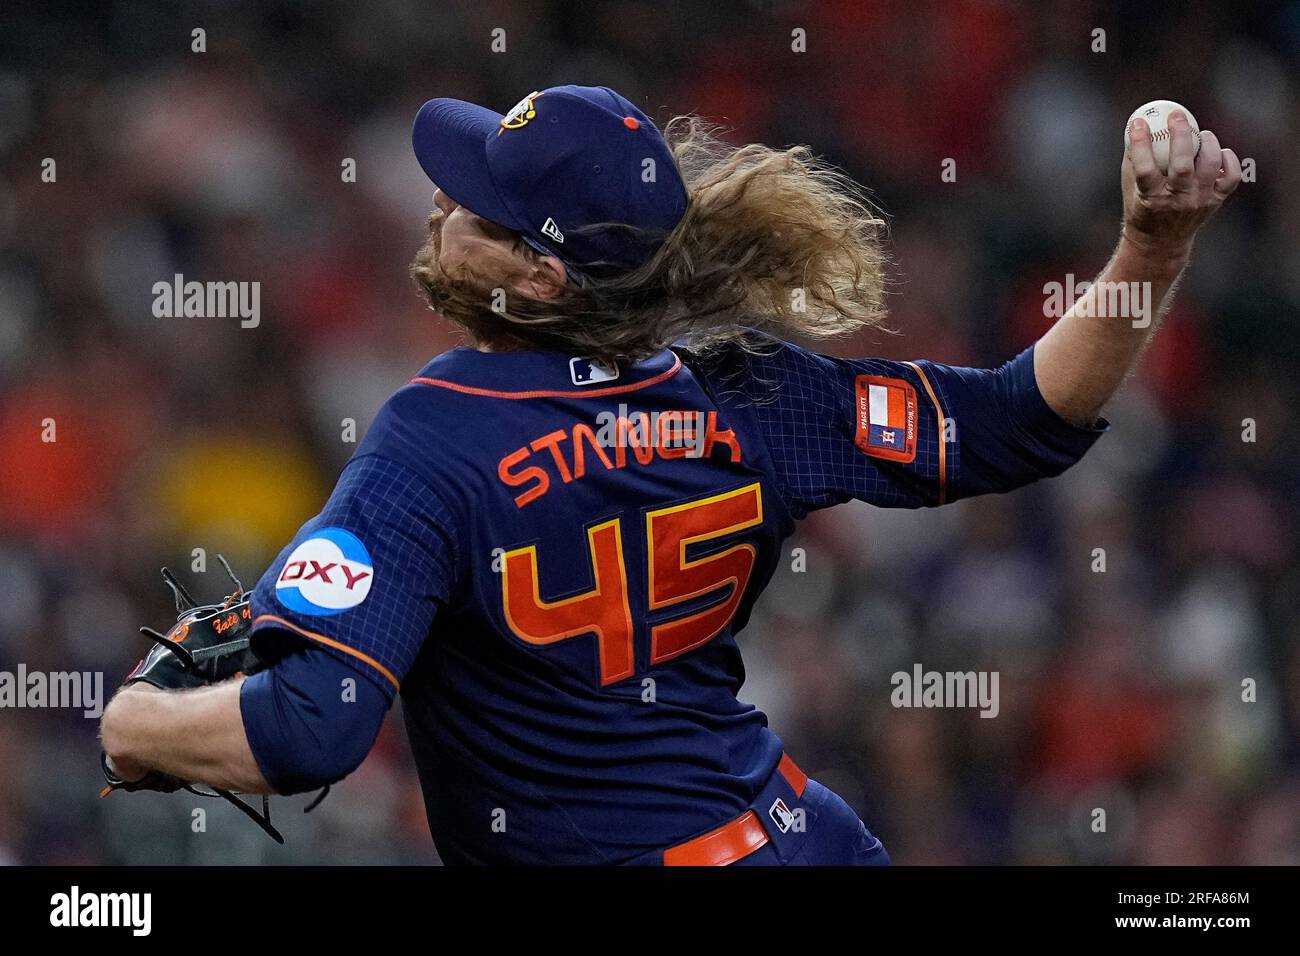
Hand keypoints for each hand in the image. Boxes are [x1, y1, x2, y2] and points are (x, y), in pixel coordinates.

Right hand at [1121, 111, 1240, 258]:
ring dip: (1208, 143)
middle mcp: (1177, 199)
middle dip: (1180, 135)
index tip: (1139, 122)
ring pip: (1211, 166)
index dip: (1141, 143)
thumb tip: (1136, 126)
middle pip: (1183, 164)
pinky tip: (1220, 152)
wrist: (1160, 243)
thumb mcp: (1130, 188)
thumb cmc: (1142, 208)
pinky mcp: (1215, 201)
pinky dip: (1230, 160)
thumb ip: (1133, 160)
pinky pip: (1232, 176)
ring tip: (1203, 134)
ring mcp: (1199, 201)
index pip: (1145, 167)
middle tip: (1177, 117)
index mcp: (1150, 198)